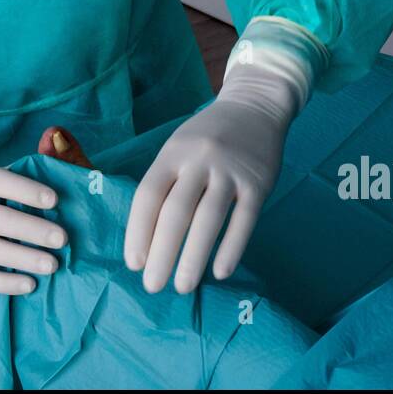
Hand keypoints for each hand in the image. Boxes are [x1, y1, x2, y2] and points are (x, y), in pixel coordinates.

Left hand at [123, 93, 286, 293]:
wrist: (255, 106)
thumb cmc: (207, 137)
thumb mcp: (178, 148)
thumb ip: (166, 184)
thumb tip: (147, 238)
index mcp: (172, 154)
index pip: (148, 195)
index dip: (138, 231)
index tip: (134, 263)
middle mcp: (199, 160)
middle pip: (176, 212)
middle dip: (162, 252)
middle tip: (153, 286)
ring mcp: (230, 170)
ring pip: (208, 219)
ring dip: (193, 257)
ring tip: (182, 286)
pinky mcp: (258, 181)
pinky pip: (244, 219)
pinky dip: (231, 247)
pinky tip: (220, 271)